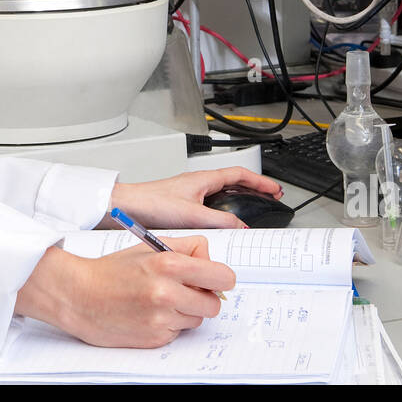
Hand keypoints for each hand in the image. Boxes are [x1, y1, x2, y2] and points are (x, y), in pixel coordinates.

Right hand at [15, 237, 234, 347]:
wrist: (79, 296)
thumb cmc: (111, 271)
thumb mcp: (149, 247)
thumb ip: (187, 249)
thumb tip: (211, 263)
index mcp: (168, 264)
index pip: (222, 276)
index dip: (220, 277)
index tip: (214, 278)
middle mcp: (167, 293)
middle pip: (214, 303)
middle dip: (203, 296)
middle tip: (185, 289)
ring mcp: (162, 319)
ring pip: (197, 319)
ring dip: (186, 311)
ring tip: (161, 300)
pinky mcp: (155, 338)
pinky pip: (178, 332)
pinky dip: (170, 324)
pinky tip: (149, 313)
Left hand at [103, 166, 282, 230]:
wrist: (126, 208)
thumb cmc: (151, 203)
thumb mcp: (192, 214)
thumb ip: (220, 221)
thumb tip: (242, 227)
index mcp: (202, 180)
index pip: (239, 175)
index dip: (260, 181)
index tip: (275, 189)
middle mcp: (197, 185)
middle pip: (233, 183)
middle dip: (254, 189)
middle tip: (270, 198)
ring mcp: (189, 196)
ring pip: (222, 195)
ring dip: (239, 200)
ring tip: (252, 210)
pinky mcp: (181, 208)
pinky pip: (210, 207)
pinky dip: (223, 213)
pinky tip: (223, 225)